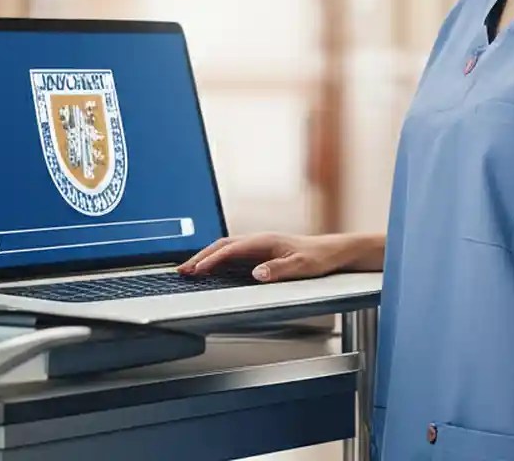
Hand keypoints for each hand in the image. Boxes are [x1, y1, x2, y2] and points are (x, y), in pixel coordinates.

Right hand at [176, 233, 354, 282]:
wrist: (331, 251)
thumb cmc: (318, 258)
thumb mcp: (302, 267)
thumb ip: (279, 270)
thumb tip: (256, 274)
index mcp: (264, 241)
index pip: (230, 249)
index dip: (212, 260)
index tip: (197, 271)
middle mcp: (257, 240)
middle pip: (221, 246)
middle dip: (200, 257)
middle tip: (182, 271)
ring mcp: (257, 245)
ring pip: (224, 248)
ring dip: (205, 258)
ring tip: (188, 270)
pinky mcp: (259, 252)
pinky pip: (231, 254)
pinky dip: (216, 260)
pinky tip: (209, 270)